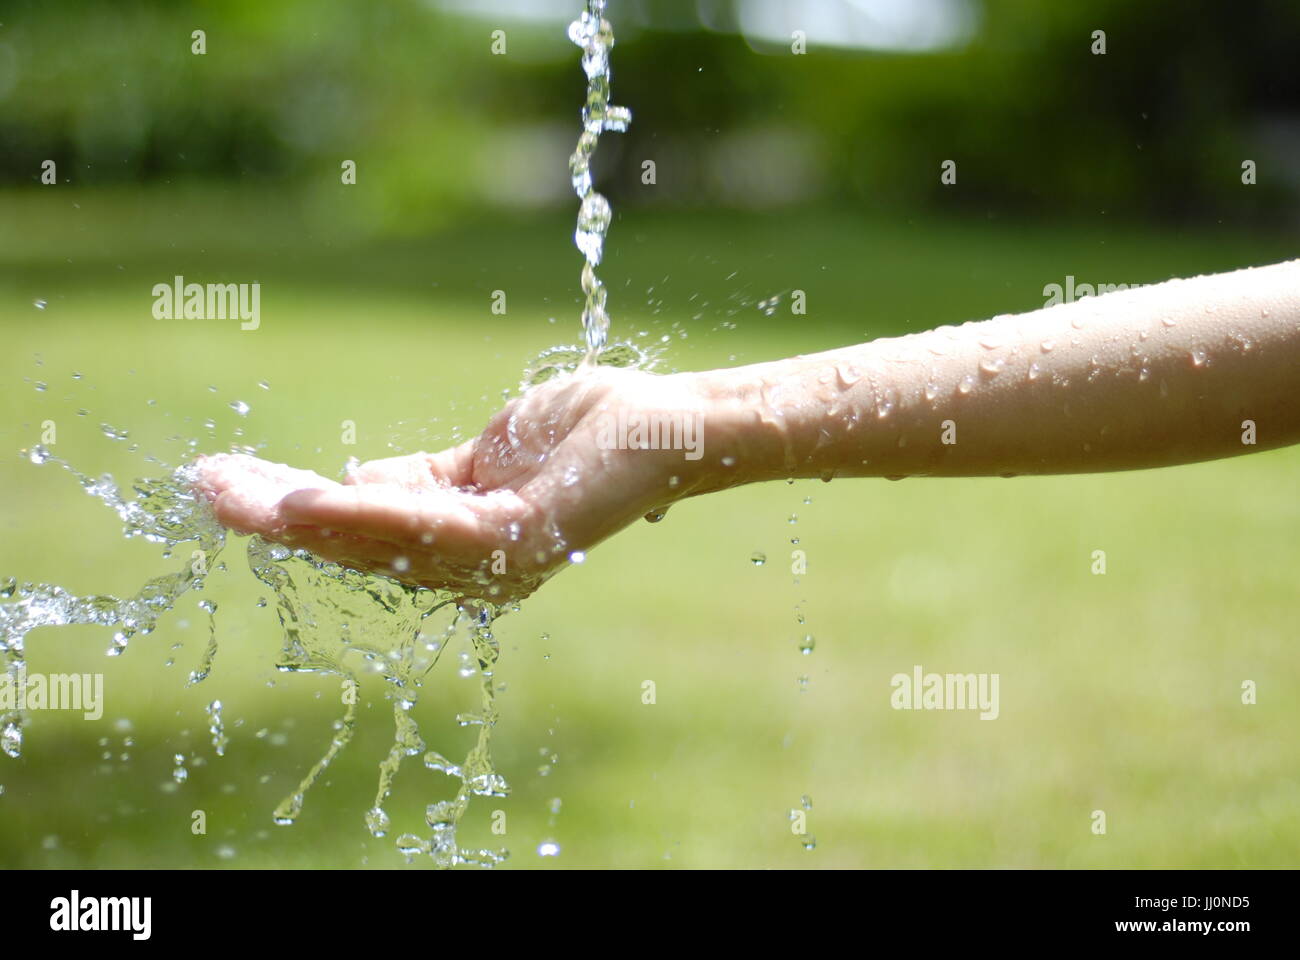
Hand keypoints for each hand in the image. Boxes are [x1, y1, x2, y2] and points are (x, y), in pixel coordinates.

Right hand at [196, 366, 713, 601]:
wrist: (665, 428)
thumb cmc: (584, 436)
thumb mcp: (483, 456)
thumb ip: (422, 479)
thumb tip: (352, 482)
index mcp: (459, 545)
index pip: (362, 532)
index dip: (294, 511)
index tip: (229, 483)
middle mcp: (471, 568)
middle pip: (356, 544)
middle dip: (275, 515)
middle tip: (203, 487)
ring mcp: (494, 561)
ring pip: (379, 542)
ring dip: (300, 517)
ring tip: (237, 496)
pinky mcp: (518, 540)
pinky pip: (429, 531)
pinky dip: (365, 515)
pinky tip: (312, 497)